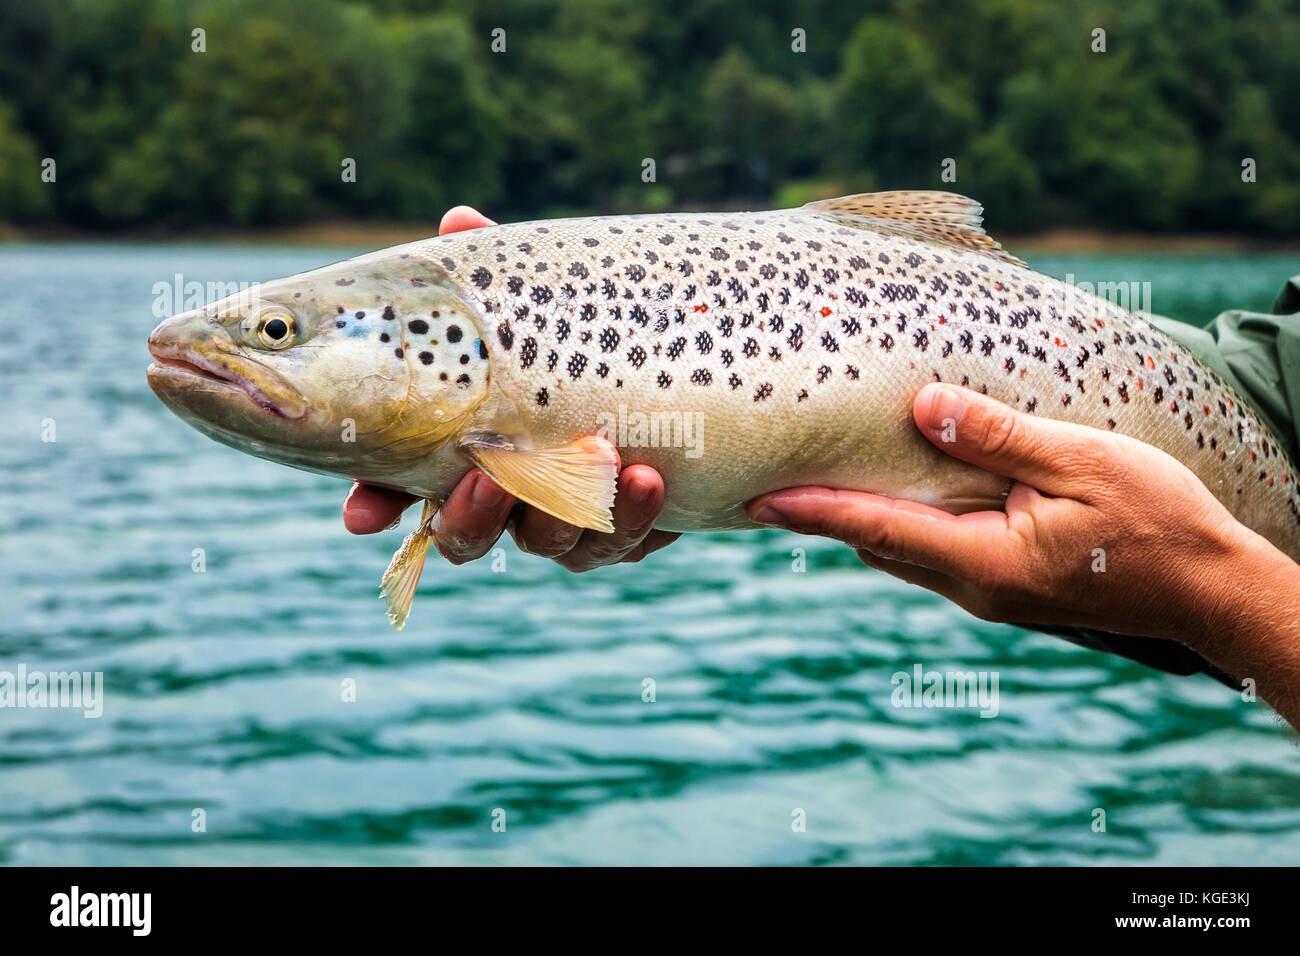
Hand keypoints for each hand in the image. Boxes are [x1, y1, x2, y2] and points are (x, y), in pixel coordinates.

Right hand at [343, 205, 679, 570]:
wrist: (683, 364)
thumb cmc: (581, 333)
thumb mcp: (542, 300)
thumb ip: (500, 272)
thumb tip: (461, 218)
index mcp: (469, 447)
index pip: (408, 489)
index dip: (380, 504)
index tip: (362, 514)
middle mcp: (515, 495)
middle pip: (473, 537)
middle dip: (473, 516)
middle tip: (487, 478)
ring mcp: (575, 516)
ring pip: (559, 545)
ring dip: (575, 517)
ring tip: (613, 469)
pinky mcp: (635, 526)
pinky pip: (629, 542)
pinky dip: (641, 521)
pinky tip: (655, 480)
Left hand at [745, 383, 1297, 650]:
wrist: (1212, 592)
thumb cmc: (1157, 524)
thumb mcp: (1080, 463)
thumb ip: (997, 437)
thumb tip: (921, 408)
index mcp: (985, 561)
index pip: (876, 530)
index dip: (813, 513)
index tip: (757, 502)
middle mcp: (975, 588)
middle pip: (877, 547)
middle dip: (824, 516)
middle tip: (775, 480)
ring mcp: (990, 595)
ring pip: (904, 555)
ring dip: (863, 520)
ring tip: (823, 478)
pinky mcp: (1007, 589)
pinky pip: (936, 556)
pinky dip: (905, 525)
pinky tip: (904, 489)